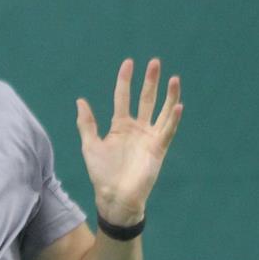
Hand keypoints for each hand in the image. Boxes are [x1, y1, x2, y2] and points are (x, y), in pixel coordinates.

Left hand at [76, 58, 182, 225]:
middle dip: (150, 81)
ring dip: (168, 95)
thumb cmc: (101, 174)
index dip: (125, 80)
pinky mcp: (158, 149)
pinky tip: (178, 105)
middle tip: (155, 62)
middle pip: (146, 99)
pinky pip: (168, 131)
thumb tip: (80, 101)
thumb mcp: (90, 146)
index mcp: (120, 125)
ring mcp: (149, 137)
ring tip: (173, 78)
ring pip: (162, 111)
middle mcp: (137, 128)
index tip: (128, 63)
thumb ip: (87, 124)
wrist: (114, 197)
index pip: (123, 97)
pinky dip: (173, 118)